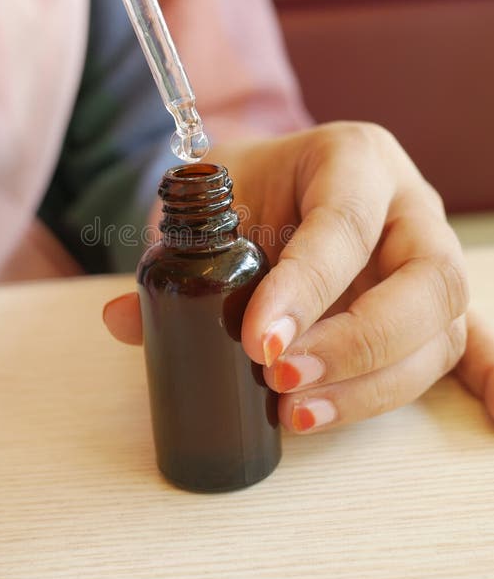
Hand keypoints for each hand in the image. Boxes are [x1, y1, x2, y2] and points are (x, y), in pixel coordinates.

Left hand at [104, 123, 493, 430]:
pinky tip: (489, 418)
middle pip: (425, 282)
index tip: (258, 342)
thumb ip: (169, 256)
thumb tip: (122, 321)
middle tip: (282, 379)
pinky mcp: (434, 306)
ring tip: (298, 415)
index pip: (344, 225)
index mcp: (356, 160)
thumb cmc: (247, 187)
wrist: (277, 183)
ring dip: (377, 385)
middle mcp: (410, 207)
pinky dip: (487, 380)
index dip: (307, 287)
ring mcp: (430, 257)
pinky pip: (475, 340)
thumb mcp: (205, 202)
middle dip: (357, 342)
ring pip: (440, 329)